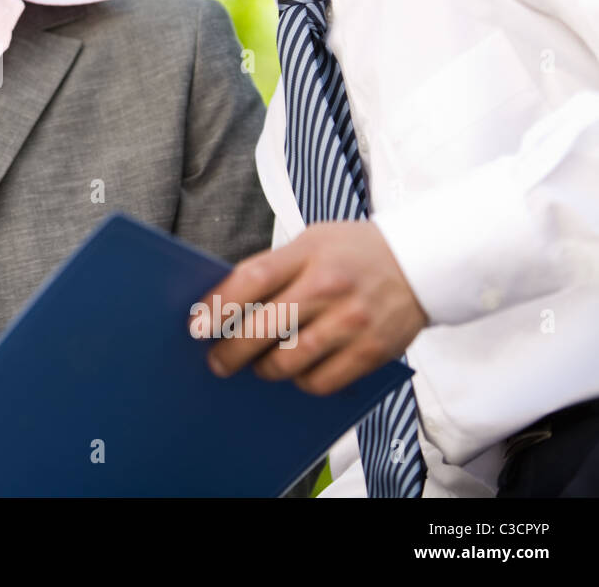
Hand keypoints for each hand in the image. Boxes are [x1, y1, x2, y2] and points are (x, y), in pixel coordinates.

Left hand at [195, 221, 428, 394]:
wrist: (425, 262)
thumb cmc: (355, 252)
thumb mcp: (311, 241)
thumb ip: (274, 268)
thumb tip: (225, 304)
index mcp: (309, 254)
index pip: (251, 280)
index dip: (217, 307)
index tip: (197, 326)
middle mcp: (330, 287)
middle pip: (265, 327)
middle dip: (231, 350)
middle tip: (218, 360)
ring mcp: (353, 321)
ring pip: (290, 361)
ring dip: (265, 369)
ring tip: (258, 365)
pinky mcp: (374, 351)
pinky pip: (322, 381)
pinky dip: (302, 381)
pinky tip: (297, 371)